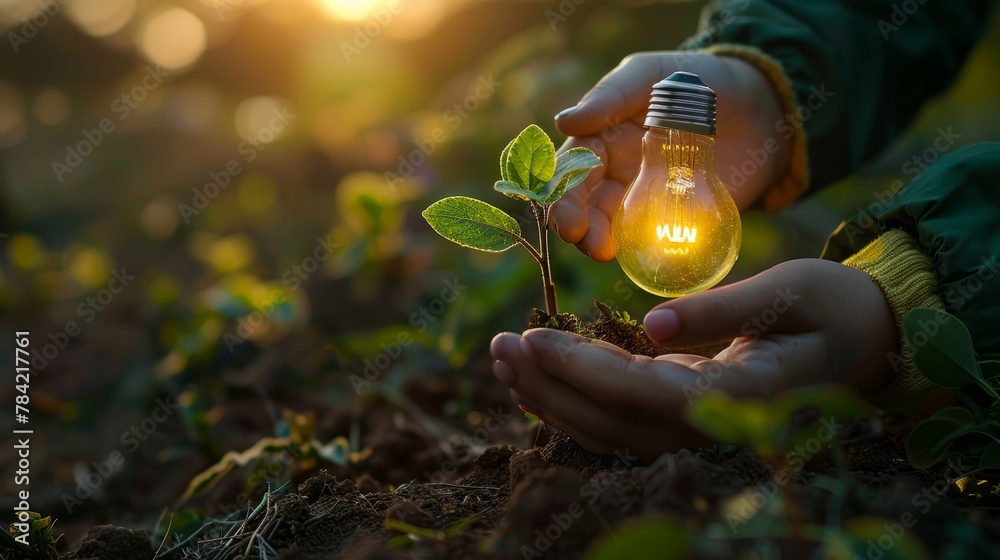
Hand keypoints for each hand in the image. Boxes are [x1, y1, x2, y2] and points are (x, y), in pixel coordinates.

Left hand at [490, 259, 897, 458]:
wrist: (866, 341)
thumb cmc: (833, 307)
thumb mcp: (787, 291)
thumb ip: (718, 311)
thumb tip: (649, 327)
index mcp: (739, 394)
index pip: (644, 393)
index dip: (582, 371)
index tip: (532, 338)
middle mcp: (712, 423)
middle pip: (614, 422)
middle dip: (550, 387)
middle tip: (497, 348)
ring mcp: (696, 426)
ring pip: (610, 430)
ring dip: (551, 398)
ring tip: (501, 360)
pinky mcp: (685, 414)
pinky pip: (619, 420)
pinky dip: (574, 399)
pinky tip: (536, 375)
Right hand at [550, 52, 789, 260]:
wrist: (761, 109)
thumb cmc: (699, 84)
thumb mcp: (653, 75)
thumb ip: (613, 95)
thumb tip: (563, 122)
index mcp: (601, 139)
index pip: (571, 168)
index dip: (563, 192)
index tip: (567, 214)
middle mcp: (615, 173)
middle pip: (583, 204)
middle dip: (575, 223)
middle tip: (581, 238)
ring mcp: (644, 199)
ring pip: (609, 226)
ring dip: (599, 241)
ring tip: (604, 252)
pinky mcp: (675, 218)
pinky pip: (651, 239)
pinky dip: (641, 251)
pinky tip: (643, 257)